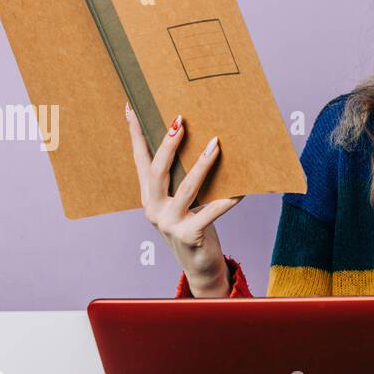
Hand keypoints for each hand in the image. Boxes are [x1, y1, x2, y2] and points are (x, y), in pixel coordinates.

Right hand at [128, 105, 241, 286]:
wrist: (200, 267)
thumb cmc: (193, 227)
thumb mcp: (181, 202)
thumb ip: (179, 180)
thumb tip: (198, 142)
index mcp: (149, 197)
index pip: (140, 160)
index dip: (136, 134)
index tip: (132, 107)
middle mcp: (154, 209)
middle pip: (158, 171)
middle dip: (168, 145)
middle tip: (179, 121)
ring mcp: (170, 224)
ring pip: (187, 188)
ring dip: (202, 165)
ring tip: (216, 144)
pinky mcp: (189, 236)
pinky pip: (212, 212)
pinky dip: (228, 200)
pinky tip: (241, 189)